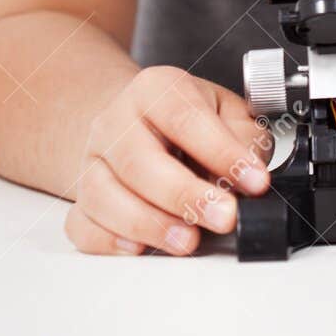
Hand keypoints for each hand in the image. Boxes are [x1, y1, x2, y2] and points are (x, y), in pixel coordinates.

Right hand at [65, 66, 271, 255]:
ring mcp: (93, 161)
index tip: (254, 180)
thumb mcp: (227, 112)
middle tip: (224, 217)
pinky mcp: (82, 199)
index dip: (222, 152)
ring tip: (189, 240)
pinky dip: (109, 241)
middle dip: (185, 196)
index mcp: (155, 89)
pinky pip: (83, 226)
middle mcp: (116, 121)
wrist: (139, 124)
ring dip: (150, 225)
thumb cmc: (188, 121)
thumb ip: (244, 138)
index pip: (185, 118)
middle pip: (139, 161)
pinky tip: (140, 246)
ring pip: (104, 197)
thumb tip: (250, 173)